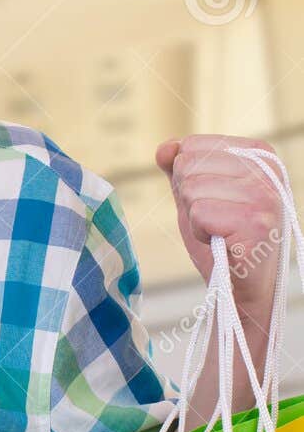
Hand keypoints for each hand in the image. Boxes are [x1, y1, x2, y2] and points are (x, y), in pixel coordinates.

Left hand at [157, 135, 283, 311]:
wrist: (239, 286)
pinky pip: (200, 213)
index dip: (188, 178)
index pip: (194, 145)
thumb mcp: (197, 196)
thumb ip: (180, 169)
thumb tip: (164, 147)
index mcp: (257, 153)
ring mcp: (264, 194)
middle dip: (189, 198)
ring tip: (218, 231)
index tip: (213, 200)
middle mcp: (266, 168)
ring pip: (192, 189)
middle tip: (213, 219)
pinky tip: (220, 241)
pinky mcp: (255, 222)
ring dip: (195, 217)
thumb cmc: (221, 240)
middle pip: (189, 165)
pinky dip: (200, 232)